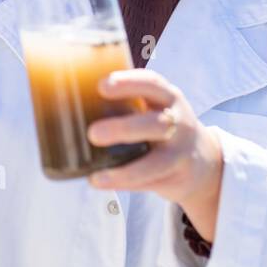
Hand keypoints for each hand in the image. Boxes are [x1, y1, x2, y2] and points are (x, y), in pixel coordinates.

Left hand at [86, 69, 224, 241]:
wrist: (202, 160)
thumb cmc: (162, 126)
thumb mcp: (155, 106)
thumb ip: (126, 101)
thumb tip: (65, 94)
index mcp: (169, 98)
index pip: (152, 84)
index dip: (128, 83)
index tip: (102, 85)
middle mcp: (178, 123)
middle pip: (156, 124)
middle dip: (124, 129)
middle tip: (92, 132)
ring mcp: (178, 153)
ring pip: (155, 163)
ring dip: (125, 170)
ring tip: (95, 174)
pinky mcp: (174, 177)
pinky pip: (148, 183)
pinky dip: (123, 183)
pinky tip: (100, 181)